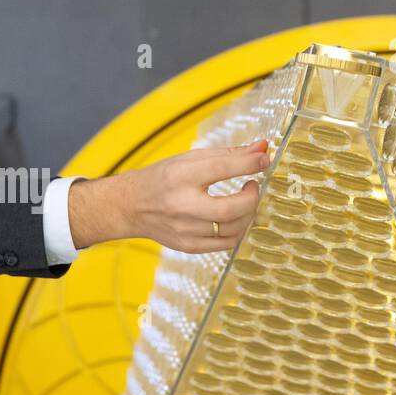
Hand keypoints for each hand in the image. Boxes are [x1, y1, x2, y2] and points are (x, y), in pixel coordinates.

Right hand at [68, 139, 268, 252]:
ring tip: (242, 202)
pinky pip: (225, 243)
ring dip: (247, 214)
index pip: (222, 168)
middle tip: (252, 186)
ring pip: (232, 229)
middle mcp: (181, 205)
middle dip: (251, 198)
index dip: (250, 164)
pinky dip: (236, 230)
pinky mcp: (187, 245)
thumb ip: (229, 155)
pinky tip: (231, 219)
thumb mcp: (191, 160)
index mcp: (180, 176)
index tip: (263, 160)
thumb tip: (263, 148)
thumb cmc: (163, 179)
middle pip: (230, 209)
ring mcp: (184, 229)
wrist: (131, 206)